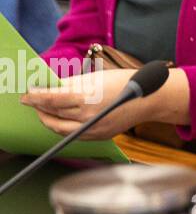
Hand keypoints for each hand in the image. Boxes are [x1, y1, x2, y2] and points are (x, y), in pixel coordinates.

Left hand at [19, 68, 156, 140]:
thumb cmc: (126, 82)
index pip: (52, 99)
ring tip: (43, 110)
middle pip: (53, 116)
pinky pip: (72, 133)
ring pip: (59, 128)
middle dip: (38, 108)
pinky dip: (62, 126)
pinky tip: (60, 118)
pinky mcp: (98, 136)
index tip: (27, 93)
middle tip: (31, 101)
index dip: (36, 97)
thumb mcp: (98, 77)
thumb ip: (73, 83)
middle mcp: (88, 116)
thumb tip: (52, 87)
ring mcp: (93, 129)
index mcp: (88, 98)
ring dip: (48, 119)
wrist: (151, 98)